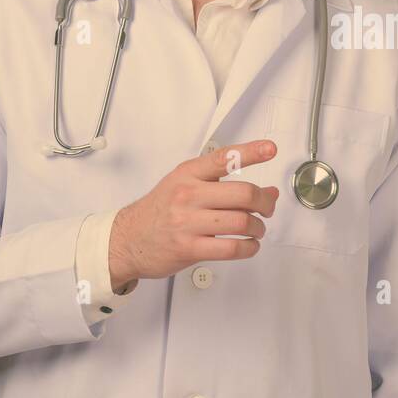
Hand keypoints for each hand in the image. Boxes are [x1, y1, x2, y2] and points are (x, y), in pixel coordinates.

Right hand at [108, 140, 279, 288]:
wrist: (128, 240)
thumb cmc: (159, 211)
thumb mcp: (186, 186)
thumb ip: (224, 186)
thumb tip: (268, 192)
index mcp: (188, 174)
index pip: (224, 158)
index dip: (251, 152)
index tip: (269, 149)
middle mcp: (188, 194)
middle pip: (243, 193)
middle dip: (265, 202)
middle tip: (267, 208)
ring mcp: (187, 222)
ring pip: (242, 221)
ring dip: (258, 228)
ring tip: (257, 230)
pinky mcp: (189, 248)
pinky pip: (231, 248)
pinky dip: (249, 248)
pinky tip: (249, 245)